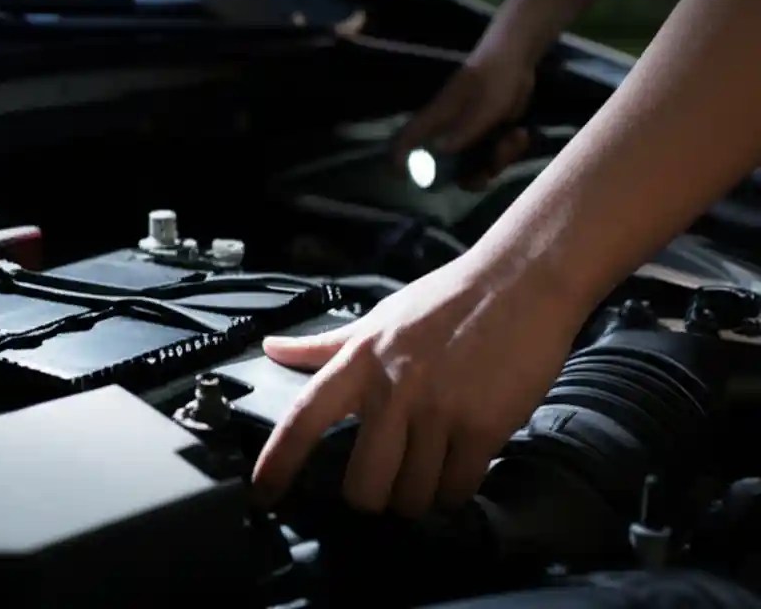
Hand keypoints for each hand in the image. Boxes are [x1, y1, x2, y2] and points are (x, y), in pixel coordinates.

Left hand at [250, 256, 586, 516]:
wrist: (520, 282)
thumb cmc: (447, 301)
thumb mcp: (378, 319)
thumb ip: (324, 345)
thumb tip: (272, 348)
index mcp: (360, 362)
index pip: (305, 417)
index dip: (278, 460)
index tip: (262, 493)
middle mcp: (393, 390)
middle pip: (363, 485)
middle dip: (372, 500)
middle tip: (383, 487)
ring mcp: (438, 411)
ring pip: (413, 496)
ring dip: (418, 498)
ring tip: (426, 474)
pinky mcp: (483, 427)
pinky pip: (457, 489)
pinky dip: (455, 492)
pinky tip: (457, 471)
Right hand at [392, 49, 535, 189]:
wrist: (516, 60)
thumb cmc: (493, 78)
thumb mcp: (484, 107)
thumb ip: (465, 130)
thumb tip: (442, 151)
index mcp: (436, 122)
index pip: (406, 143)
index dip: (400, 163)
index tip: (409, 180)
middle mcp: (448, 134)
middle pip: (447, 171)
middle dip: (471, 178)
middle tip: (488, 174)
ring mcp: (468, 137)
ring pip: (475, 166)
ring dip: (498, 161)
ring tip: (516, 139)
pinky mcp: (487, 136)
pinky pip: (493, 157)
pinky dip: (509, 151)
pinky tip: (521, 135)